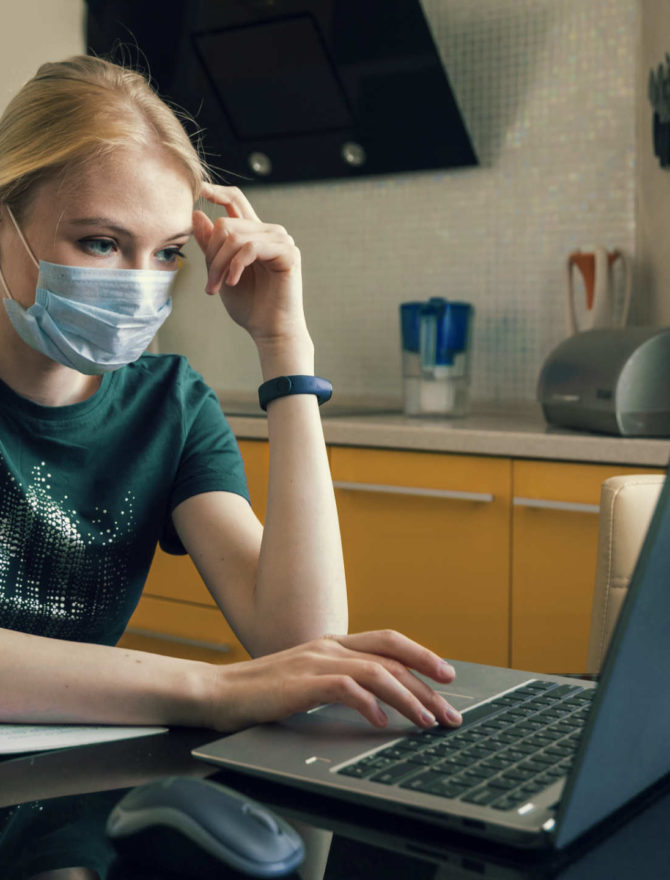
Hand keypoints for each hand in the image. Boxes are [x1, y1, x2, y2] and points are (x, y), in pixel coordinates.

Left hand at [192, 183, 308, 351]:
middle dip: (210, 254)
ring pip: (236, 237)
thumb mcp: (221, 272)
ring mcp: (281, 241)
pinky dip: (236, 266)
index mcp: (253, 234)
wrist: (270, 331)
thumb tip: (197, 214)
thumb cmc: (249, 305)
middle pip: (226, 224)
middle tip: (209, 283)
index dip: (216, 191)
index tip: (198, 189)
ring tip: (217, 287)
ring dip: (220, 264)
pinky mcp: (288, 253)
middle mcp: (269, 232)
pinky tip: (234, 282)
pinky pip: (251, 248)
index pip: (235, 200)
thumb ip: (211, 245)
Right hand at [204, 630, 463, 732]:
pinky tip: (382, 723)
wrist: (217, 692)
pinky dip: (369, 705)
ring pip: (377, 672)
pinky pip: (347, 689)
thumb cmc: (261, 692)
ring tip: (427, 721)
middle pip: (391, 656)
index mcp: (332, 644)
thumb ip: (337, 681)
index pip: (387, 641)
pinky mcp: (302, 682)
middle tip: (450, 710)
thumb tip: (376, 700)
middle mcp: (329, 646)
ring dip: (407, 697)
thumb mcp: (307, 681)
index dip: (420, 655)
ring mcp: (316, 661)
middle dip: (426, 683)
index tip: (446, 676)